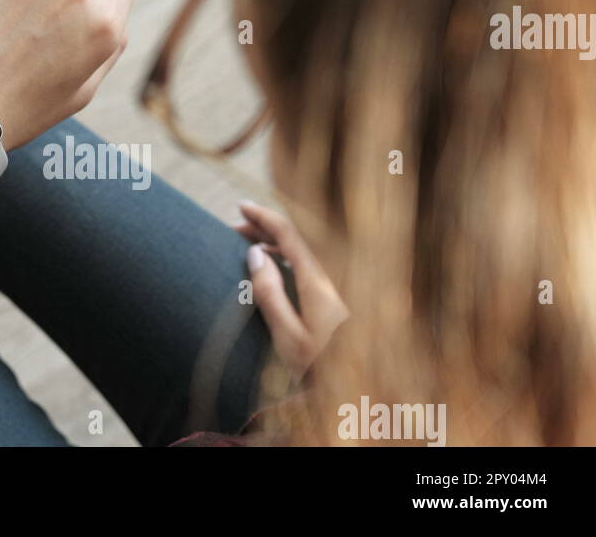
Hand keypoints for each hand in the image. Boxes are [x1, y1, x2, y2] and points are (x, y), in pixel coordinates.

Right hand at [236, 201, 348, 381]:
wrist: (361, 391)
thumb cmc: (321, 367)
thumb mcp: (287, 334)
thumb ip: (269, 293)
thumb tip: (254, 255)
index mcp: (315, 280)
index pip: (287, 235)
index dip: (263, 217)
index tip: (241, 205)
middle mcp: (327, 277)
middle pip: (295, 239)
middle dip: (264, 228)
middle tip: (234, 227)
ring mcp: (332, 287)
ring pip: (301, 252)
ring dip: (273, 244)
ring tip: (247, 246)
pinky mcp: (333, 299)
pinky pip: (305, 265)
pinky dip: (284, 257)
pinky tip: (272, 268)